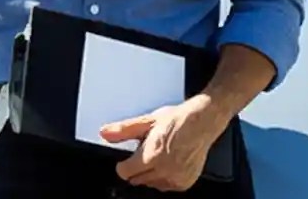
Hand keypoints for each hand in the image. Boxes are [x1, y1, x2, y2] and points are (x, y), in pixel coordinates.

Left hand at [101, 95, 228, 192]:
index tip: (128, 159)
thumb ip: (124, 130)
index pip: (125, 172)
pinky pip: (166, 187)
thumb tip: (105, 133)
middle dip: (138, 168)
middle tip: (149, 152)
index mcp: (151, 156)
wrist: (203, 121)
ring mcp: (175, 178)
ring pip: (151, 184)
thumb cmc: (178, 120)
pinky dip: (166, 178)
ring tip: (161, 155)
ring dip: (151, 174)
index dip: (124, 164)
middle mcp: (164, 170)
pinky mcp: (184, 183)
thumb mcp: (148, 121)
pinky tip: (171, 162)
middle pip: (137, 180)